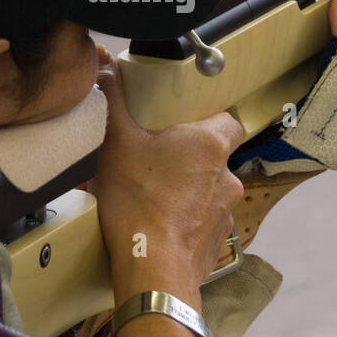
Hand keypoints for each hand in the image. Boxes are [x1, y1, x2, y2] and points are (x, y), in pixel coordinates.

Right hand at [90, 48, 244, 307]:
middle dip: (192, 156)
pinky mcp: (218, 241)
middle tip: (160, 158)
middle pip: (216, 155)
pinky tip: (161, 224)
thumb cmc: (138, 201)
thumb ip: (114, 101)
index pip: (229, 119)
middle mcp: (228, 175)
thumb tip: (107, 65)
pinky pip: (205, 221)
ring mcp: (226, 211)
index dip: (209, 118)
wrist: (152, 270)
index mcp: (211, 143)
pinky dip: (188, 220)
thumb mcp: (117, 142)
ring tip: (155, 195)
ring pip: (211, 190)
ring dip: (190, 190)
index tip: (184, 121)